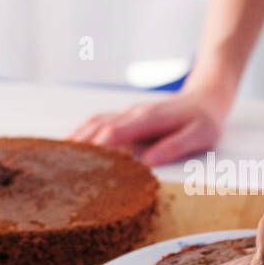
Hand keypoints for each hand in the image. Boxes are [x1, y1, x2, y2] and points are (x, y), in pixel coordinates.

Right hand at [69, 87, 228, 165]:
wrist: (206, 98)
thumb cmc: (205, 121)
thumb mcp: (200, 135)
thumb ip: (175, 146)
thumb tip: (150, 161)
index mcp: (150, 119)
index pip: (116, 132)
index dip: (97, 147)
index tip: (81, 164)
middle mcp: (134, 114)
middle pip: (99, 127)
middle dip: (80, 145)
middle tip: (60, 166)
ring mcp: (129, 113)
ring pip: (95, 122)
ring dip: (76, 137)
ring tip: (57, 156)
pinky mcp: (127, 115)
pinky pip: (99, 120)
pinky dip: (82, 131)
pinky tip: (70, 143)